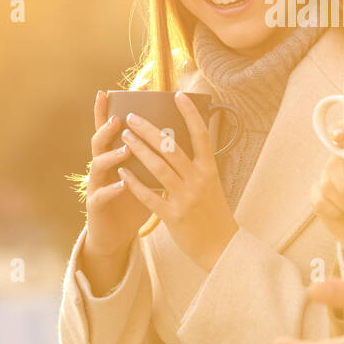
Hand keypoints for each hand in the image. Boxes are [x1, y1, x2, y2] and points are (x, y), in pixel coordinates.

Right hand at [80, 90, 152, 290]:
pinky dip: (113, 188)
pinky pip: (102, 195)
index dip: (104, 112)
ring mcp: (96, 185)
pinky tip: (123, 183)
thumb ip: (154, 158)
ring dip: (112, 156)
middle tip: (121, 119)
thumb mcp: (145, 176)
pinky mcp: (96, 206)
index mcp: (114, 156)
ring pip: (98, 166)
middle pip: (100, 142)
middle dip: (108, 129)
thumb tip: (178, 134)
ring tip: (126, 149)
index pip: (108, 130)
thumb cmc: (134, 201)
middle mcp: (102, 167)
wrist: (117, 234)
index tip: (106, 92)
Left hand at [117, 91, 238, 272]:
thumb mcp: (211, 185)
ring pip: (158, 167)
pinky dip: (134, 183)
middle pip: (171, 147)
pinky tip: (122, 172)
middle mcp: (198, 180)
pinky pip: (150, 196)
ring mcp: (185, 198)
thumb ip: (196, 165)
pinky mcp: (173, 216)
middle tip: (132, 117)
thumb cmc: (214, 213)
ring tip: (124, 136)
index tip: (177, 95)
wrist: (221, 248)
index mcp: (209, 170)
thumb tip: (181, 141)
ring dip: (138, 149)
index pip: (201, 135)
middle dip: (149, 130)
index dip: (190, 113)